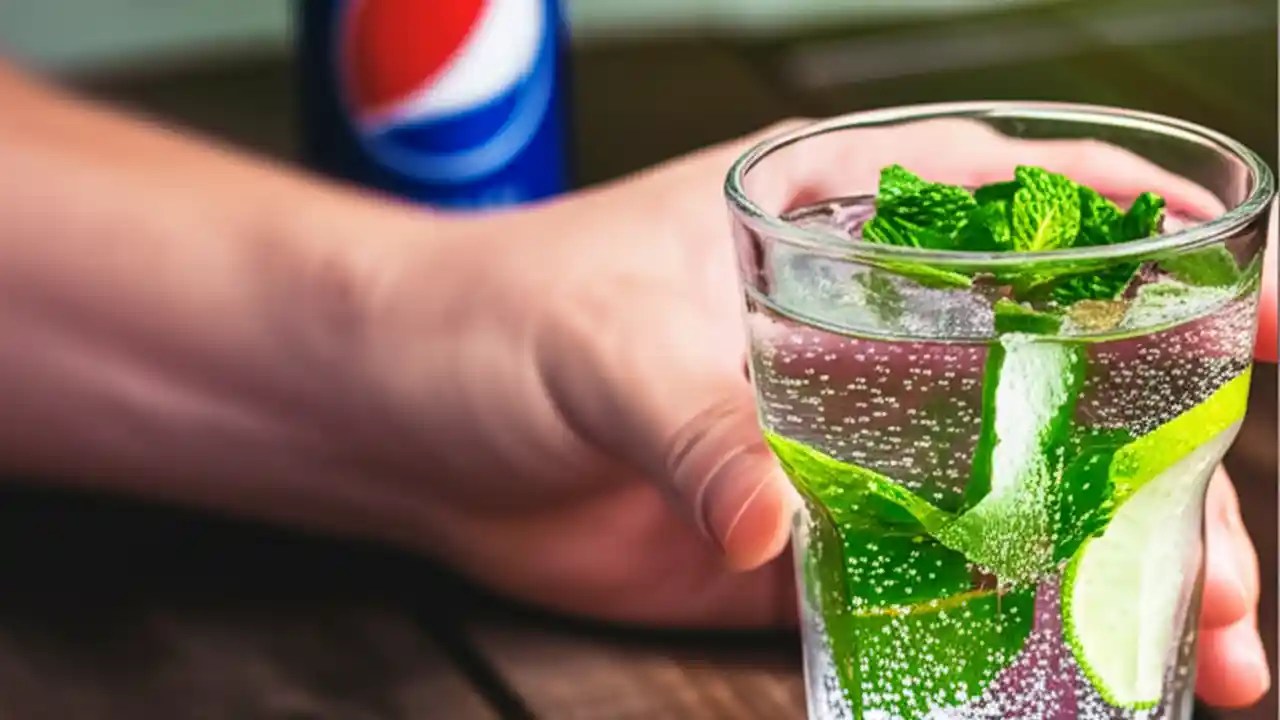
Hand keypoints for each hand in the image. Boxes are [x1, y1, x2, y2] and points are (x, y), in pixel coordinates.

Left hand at [355, 119, 1272, 706]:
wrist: (414, 420)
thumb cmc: (497, 323)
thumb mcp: (598, 345)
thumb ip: (693, 423)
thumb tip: (768, 524)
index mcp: (842, 220)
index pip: (1035, 208)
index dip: (1166, 249)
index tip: (1271, 319)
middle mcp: (878, 329)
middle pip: (1072, 380)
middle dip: (1170, 470)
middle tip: (1218, 576)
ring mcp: (857, 438)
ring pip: (1025, 495)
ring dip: (1117, 572)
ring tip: (1203, 656)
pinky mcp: (812, 534)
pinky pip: (934, 580)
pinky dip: (1008, 631)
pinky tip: (1078, 682)